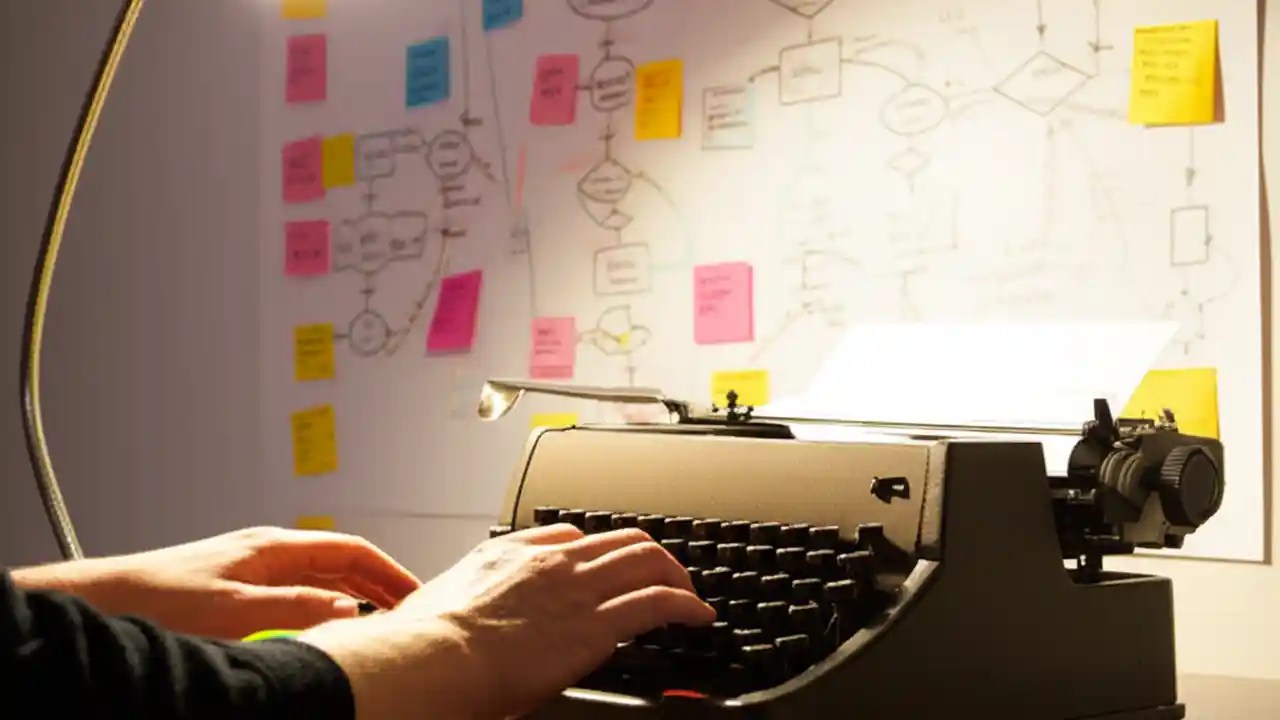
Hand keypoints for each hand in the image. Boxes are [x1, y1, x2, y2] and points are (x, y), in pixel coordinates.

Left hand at [12, 527, 419, 638]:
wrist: (107, 599)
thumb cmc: (159, 600)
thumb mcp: (235, 611)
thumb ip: (296, 608)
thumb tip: (350, 609)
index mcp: (275, 546)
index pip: (351, 550)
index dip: (389, 570)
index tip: (418, 592)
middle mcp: (269, 550)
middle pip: (342, 561)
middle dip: (380, 582)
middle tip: (412, 608)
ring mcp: (255, 567)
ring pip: (322, 576)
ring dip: (356, 593)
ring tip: (383, 617)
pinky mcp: (241, 586)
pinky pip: (301, 590)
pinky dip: (328, 603)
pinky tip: (332, 624)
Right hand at [299, 524, 714, 719]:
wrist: (437, 659)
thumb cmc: (426, 642)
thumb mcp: (438, 600)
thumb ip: (464, 597)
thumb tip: (454, 611)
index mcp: (511, 553)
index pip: (571, 536)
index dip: (599, 551)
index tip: (609, 566)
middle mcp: (551, 562)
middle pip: (620, 539)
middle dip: (651, 556)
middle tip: (665, 575)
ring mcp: (577, 589)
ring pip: (647, 561)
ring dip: (676, 576)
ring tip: (690, 595)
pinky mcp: (596, 626)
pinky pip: (658, 602)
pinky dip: (687, 605)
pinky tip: (698, 616)